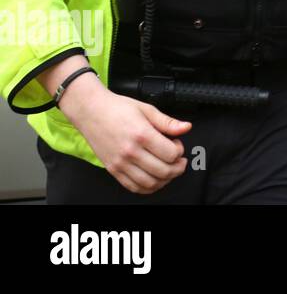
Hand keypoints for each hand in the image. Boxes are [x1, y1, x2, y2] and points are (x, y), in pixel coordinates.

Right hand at [58, 81, 191, 193]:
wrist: (91, 111)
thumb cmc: (117, 108)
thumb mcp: (147, 109)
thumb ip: (168, 122)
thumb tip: (186, 127)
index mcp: (142, 135)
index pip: (171, 154)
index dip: (180, 151)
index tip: (177, 145)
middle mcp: (131, 152)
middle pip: (163, 171)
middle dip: (178, 167)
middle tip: (179, 160)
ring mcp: (120, 163)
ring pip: (150, 183)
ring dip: (165, 179)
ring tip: (168, 169)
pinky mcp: (113, 170)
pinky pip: (133, 187)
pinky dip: (147, 187)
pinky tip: (153, 178)